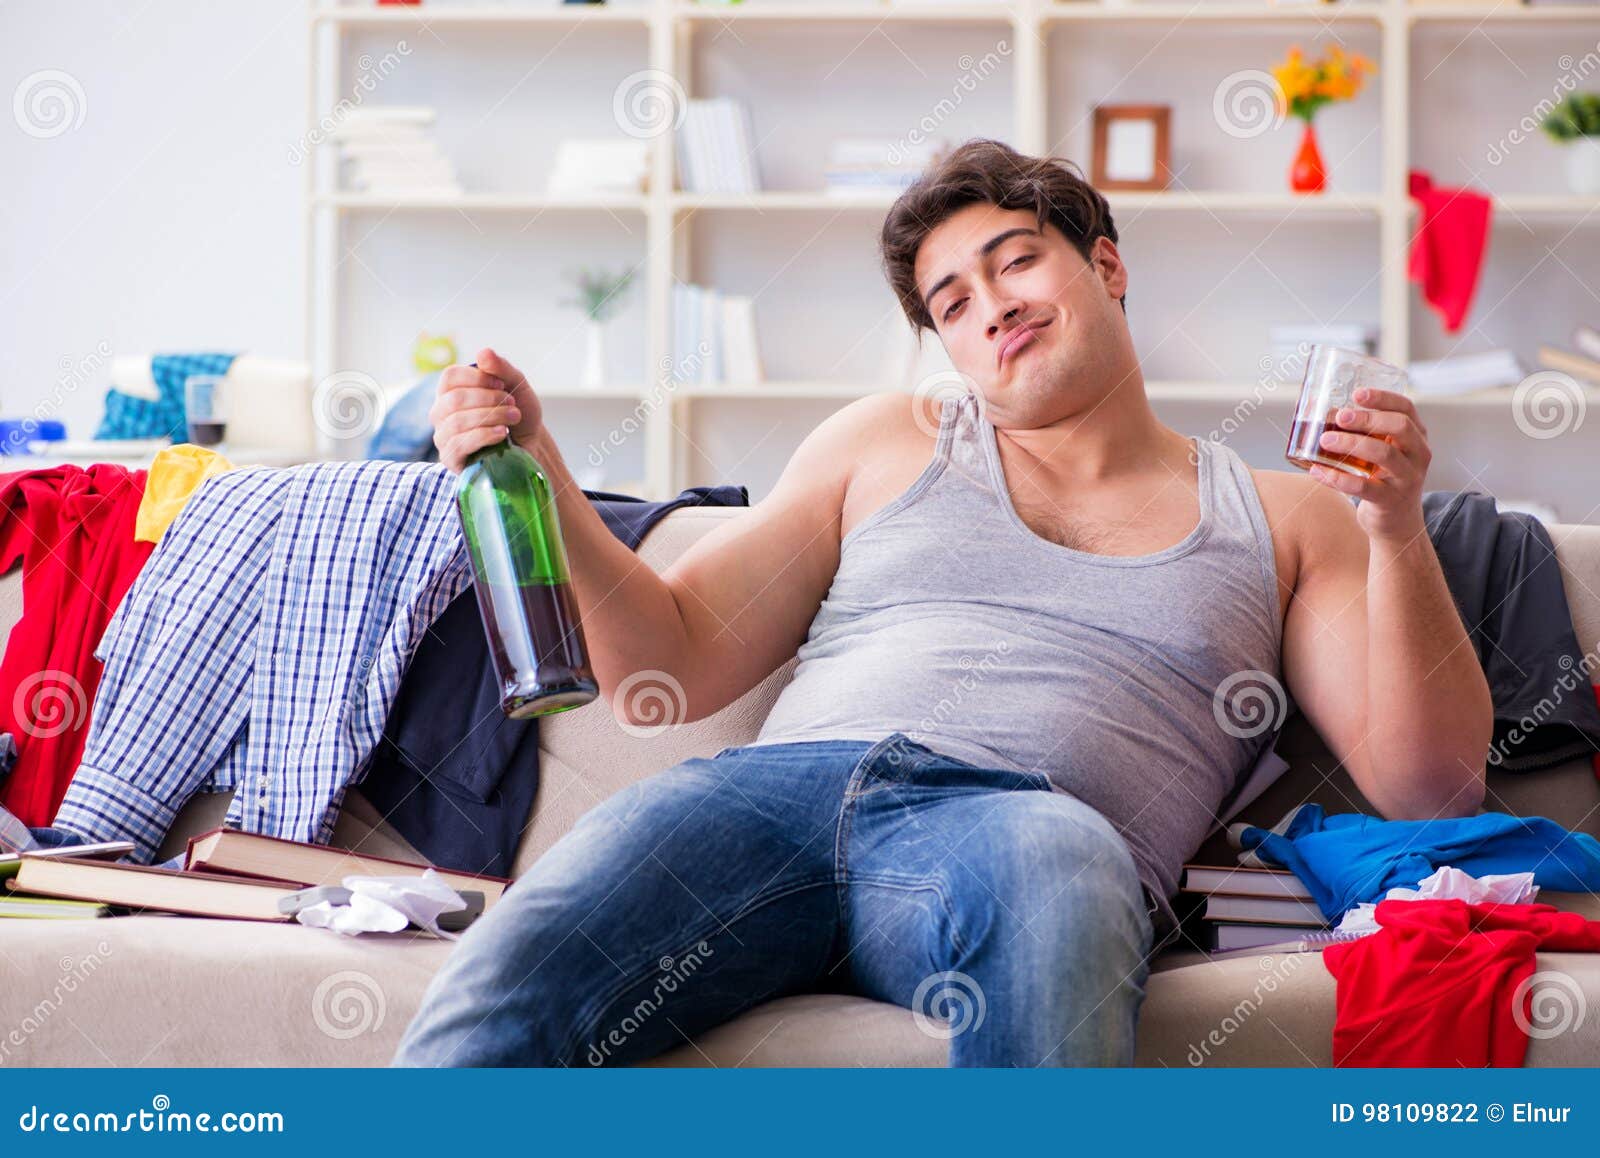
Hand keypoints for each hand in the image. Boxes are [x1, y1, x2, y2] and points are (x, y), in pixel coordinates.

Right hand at [429, 347, 543, 472]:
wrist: (530, 445)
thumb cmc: (518, 413)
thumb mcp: (516, 385)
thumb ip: (501, 368)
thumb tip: (483, 352)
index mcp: (451, 391)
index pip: (450, 377)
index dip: (477, 378)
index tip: (501, 384)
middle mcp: (441, 413)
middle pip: (454, 400)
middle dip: (488, 400)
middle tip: (512, 404)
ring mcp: (443, 436)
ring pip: (457, 422)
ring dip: (491, 417)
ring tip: (513, 417)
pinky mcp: (450, 459)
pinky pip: (459, 445)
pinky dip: (484, 436)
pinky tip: (502, 434)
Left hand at [1307, 386, 1430, 542]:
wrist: (1397, 524)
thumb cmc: (1383, 479)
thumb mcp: (1382, 453)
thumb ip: (1364, 435)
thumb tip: (1323, 415)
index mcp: (1416, 437)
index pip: (1406, 409)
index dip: (1383, 398)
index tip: (1357, 393)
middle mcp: (1418, 455)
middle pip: (1400, 427)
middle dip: (1368, 418)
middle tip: (1339, 416)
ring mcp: (1407, 479)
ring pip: (1384, 454)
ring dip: (1351, 443)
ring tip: (1325, 439)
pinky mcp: (1390, 501)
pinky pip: (1363, 487)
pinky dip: (1337, 478)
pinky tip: (1317, 471)